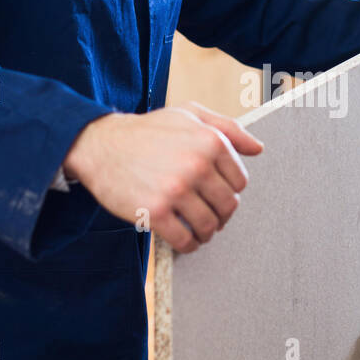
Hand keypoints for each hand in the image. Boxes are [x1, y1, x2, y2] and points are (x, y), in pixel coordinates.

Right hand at [63, 100, 263, 252]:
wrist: (101, 145)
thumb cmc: (148, 130)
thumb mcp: (189, 115)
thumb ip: (227, 128)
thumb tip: (258, 149)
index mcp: (209, 141)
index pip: (239, 181)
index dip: (229, 190)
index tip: (215, 193)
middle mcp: (196, 165)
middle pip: (228, 205)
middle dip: (221, 214)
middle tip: (209, 215)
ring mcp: (175, 190)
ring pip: (209, 225)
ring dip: (206, 232)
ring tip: (198, 230)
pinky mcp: (155, 212)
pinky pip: (184, 240)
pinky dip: (189, 245)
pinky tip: (184, 240)